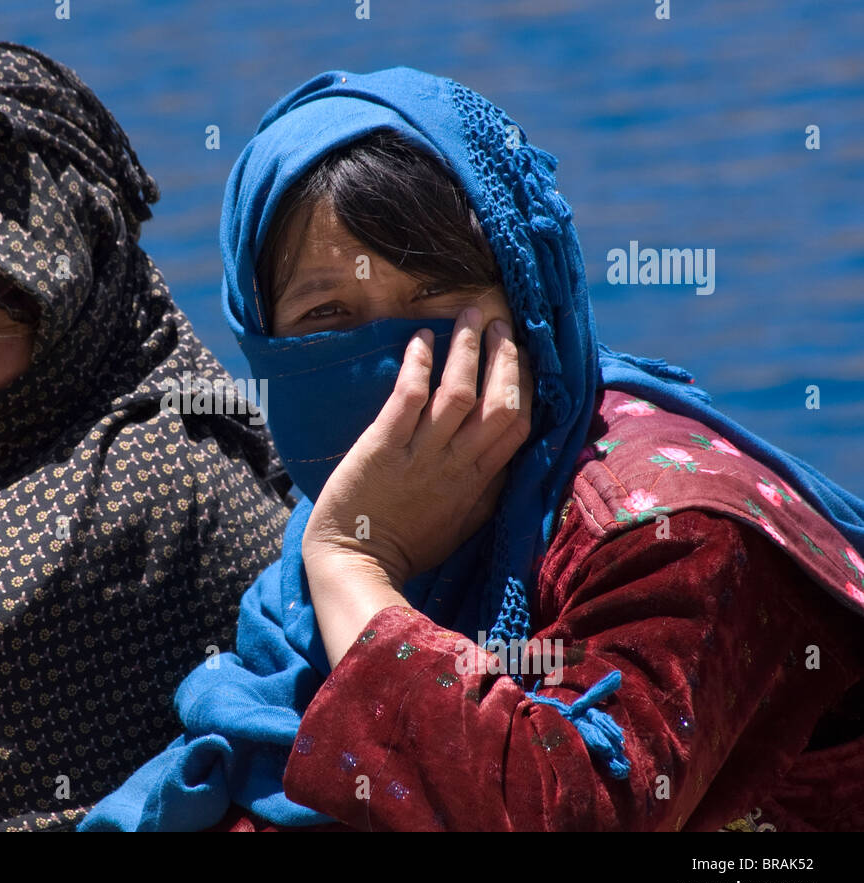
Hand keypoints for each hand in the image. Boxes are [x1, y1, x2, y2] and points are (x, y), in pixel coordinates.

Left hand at [301, 306, 533, 591]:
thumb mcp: (463, 523)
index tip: (521, 355)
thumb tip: (505, 455)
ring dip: (467, 349)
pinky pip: (408, 398)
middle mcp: (458, 466)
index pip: (519, 425)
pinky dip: (418, 365)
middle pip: (500, 403)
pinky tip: (420, 339)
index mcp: (480, 483)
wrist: (356, 566)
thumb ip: (486, 489)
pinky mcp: (382, 448)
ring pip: (459, 393)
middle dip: (506, 357)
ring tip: (470, 316)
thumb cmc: (407, 545)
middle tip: (501, 324)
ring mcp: (421, 456)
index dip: (526, 384)